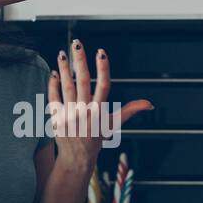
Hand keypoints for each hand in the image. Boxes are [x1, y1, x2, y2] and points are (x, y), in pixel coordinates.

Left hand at [48, 39, 151, 171]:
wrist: (77, 158)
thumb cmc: (96, 138)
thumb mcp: (113, 124)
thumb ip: (129, 111)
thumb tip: (149, 104)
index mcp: (99, 111)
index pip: (104, 85)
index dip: (103, 68)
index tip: (101, 52)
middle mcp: (85, 111)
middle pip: (83, 81)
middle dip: (80, 61)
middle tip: (77, 44)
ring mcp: (70, 114)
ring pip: (67, 87)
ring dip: (64, 69)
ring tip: (62, 54)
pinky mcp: (57, 117)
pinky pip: (54, 98)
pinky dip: (53, 85)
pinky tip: (54, 72)